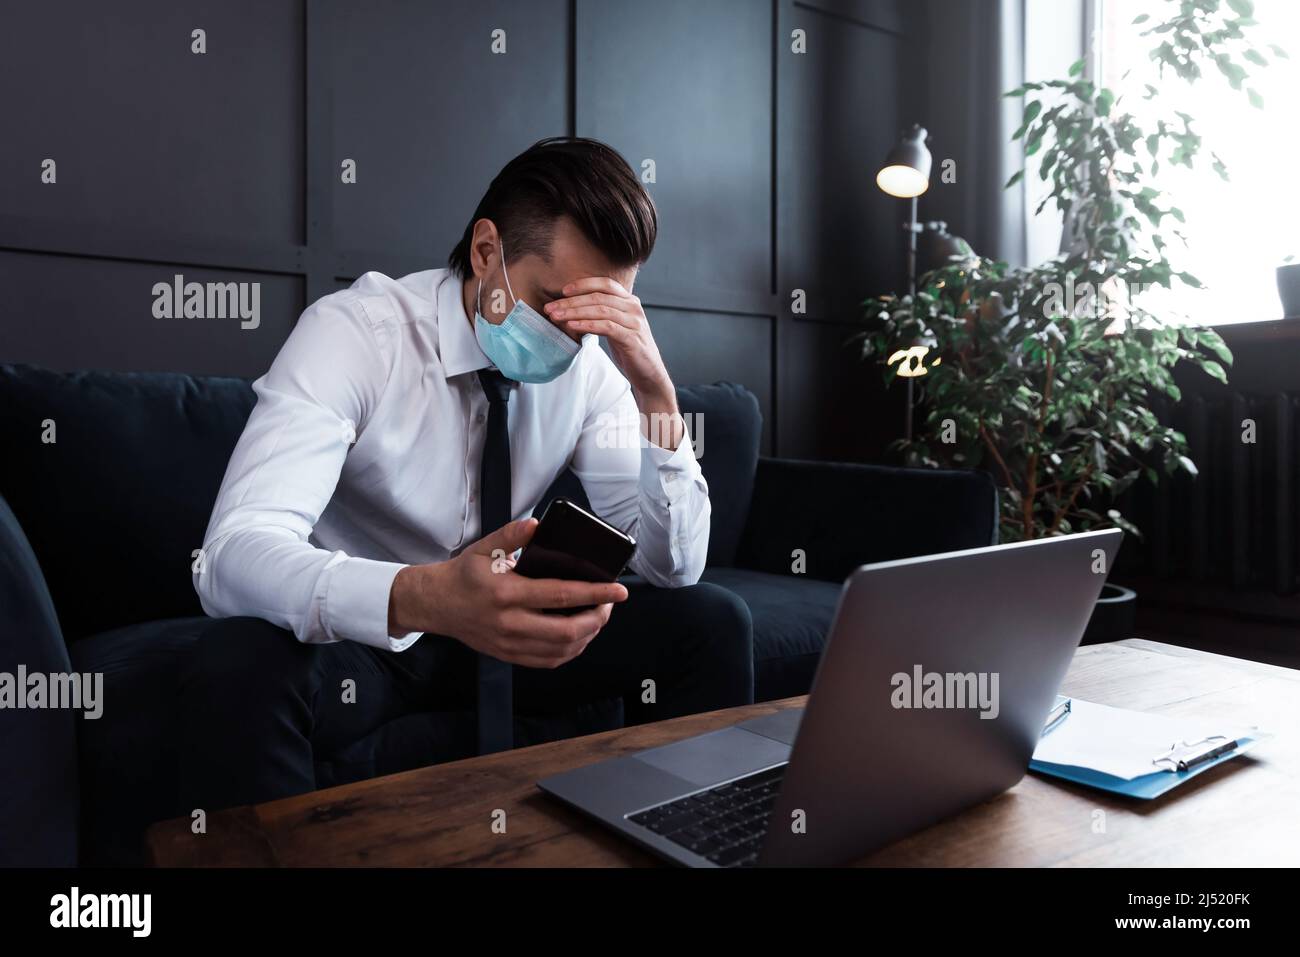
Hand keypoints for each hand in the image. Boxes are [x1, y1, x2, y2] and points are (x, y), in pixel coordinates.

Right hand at [388, 518, 627, 668]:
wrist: (436, 605)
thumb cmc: (463, 576)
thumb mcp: (484, 548)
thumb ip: (511, 535)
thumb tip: (536, 524)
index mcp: (507, 593)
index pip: (561, 595)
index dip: (595, 593)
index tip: (618, 590)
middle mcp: (510, 622)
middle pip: (567, 630)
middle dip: (597, 618)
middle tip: (608, 604)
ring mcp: (510, 643)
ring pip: (561, 650)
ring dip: (587, 636)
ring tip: (597, 617)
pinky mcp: (509, 655)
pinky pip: (548, 661)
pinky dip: (570, 651)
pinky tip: (578, 636)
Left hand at [544, 277, 683, 448]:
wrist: (649, 374)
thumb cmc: (629, 350)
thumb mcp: (616, 327)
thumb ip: (601, 314)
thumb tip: (571, 308)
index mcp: (629, 301)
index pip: (605, 284)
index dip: (583, 284)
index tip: (563, 291)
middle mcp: (634, 308)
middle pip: (598, 297)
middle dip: (571, 301)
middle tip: (551, 307)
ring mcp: (634, 322)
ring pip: (600, 310)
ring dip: (575, 312)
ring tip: (556, 317)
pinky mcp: (632, 338)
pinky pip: (606, 327)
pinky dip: (587, 325)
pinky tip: (573, 326)